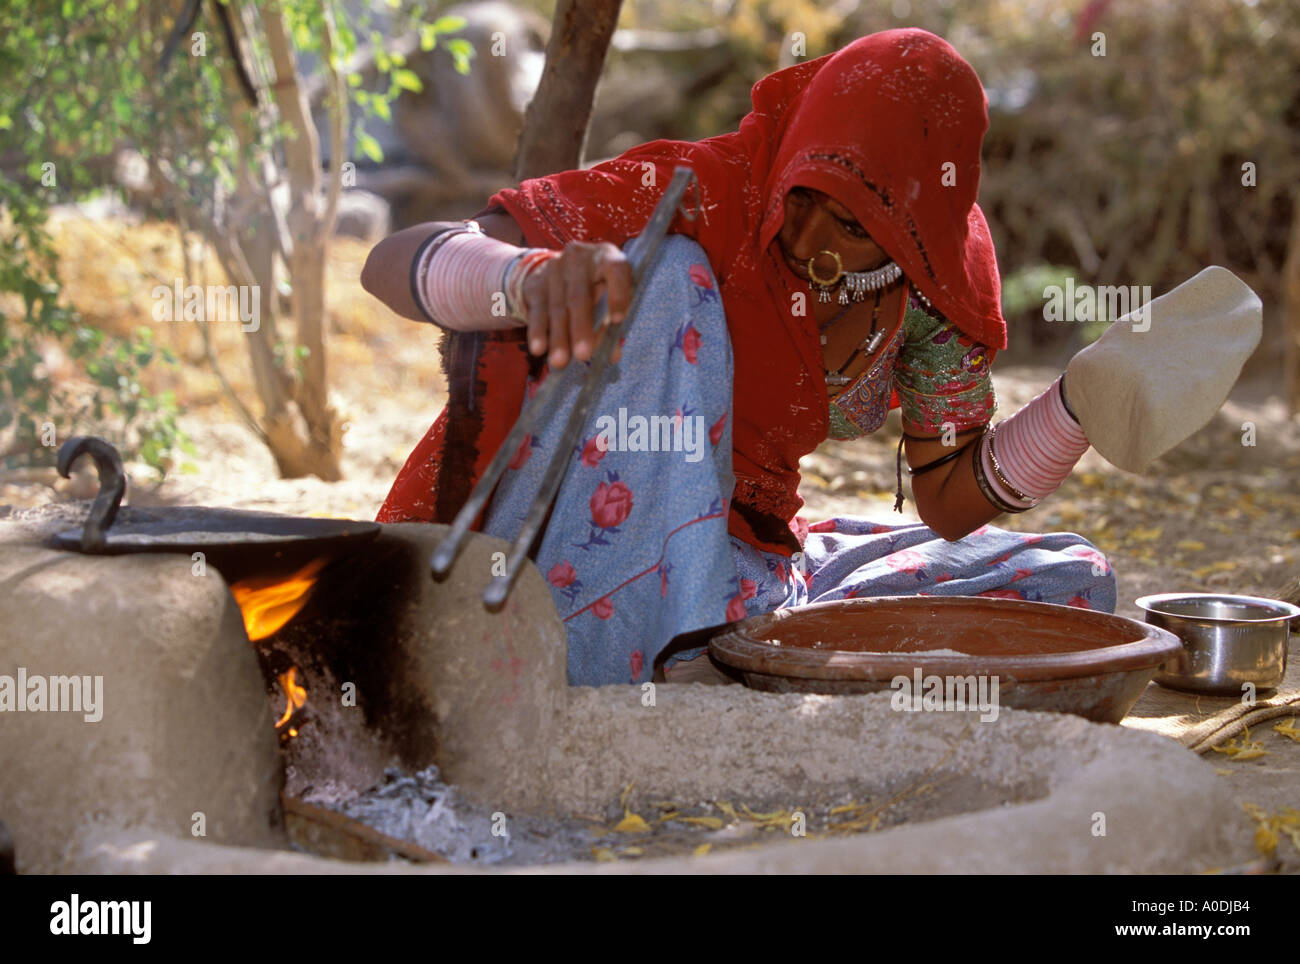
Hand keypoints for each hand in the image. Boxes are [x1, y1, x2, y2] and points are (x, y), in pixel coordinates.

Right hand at [521, 241, 631, 368]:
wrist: (557, 273)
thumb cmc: (594, 289)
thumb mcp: (608, 298)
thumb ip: (611, 324)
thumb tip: (612, 354)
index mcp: (607, 257)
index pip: (616, 269)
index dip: (618, 294)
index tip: (618, 320)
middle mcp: (580, 258)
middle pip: (579, 296)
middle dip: (581, 328)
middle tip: (584, 354)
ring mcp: (555, 268)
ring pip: (557, 307)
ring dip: (558, 337)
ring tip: (560, 362)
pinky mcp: (536, 282)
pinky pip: (537, 310)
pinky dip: (538, 331)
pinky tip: (539, 348)